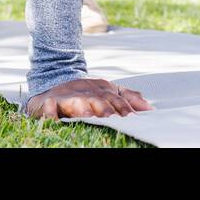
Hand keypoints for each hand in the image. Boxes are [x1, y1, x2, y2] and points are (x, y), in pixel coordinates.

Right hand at [23, 77, 154, 119]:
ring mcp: (69, 97)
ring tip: (88, 116)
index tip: (133, 118)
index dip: (125, 108)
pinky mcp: (49, 102)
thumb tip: (152, 110)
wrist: (58, 81)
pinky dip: (49, 112)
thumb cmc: (88, 93)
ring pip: (76, 103)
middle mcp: (88, 93)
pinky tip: (51, 116)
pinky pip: (47, 108)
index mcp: (104, 91)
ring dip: (82, 109)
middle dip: (105, 109)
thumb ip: (130, 99)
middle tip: (112, 118)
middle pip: (98, 101)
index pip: (117, 100)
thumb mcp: (111, 92)